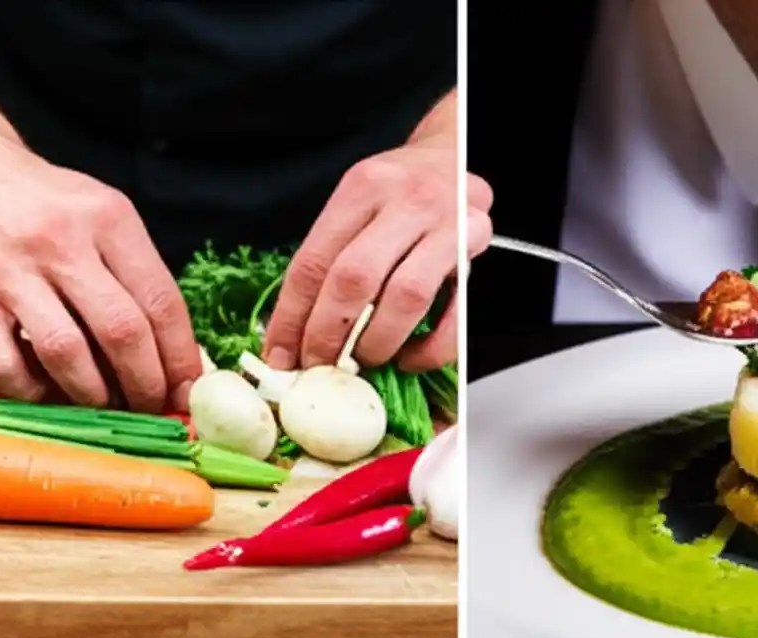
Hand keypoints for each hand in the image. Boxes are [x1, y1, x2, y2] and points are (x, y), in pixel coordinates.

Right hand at [0, 140, 203, 411]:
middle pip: (122, 331)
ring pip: (66, 353)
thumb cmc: (45, 204)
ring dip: (95, 395)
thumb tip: (174, 355)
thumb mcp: (104, 216)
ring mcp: (10, 272)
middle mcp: (60, 242)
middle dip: (146, 384)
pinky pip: (6, 367)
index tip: (188, 390)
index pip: (161, 301)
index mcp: (108, 219)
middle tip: (153, 407)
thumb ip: (138, 276)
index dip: (180, 356)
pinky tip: (51, 392)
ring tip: (108, 406)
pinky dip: (35, 394)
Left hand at [263, 91, 491, 371]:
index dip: (291, 317)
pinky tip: (410, 358)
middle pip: (354, 277)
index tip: (280, 354)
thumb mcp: (358, 200)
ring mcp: (448, 222)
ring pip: (405, 296)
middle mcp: (406, 200)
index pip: (314, 261)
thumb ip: (332, 252)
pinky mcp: (477, 248)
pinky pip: (457, 312)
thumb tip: (293, 329)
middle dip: (328, 333)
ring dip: (377, 342)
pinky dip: (431, 347)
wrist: (456, 153)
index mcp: (362, 187)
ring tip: (362, 361)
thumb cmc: (399, 187)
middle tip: (317, 364)